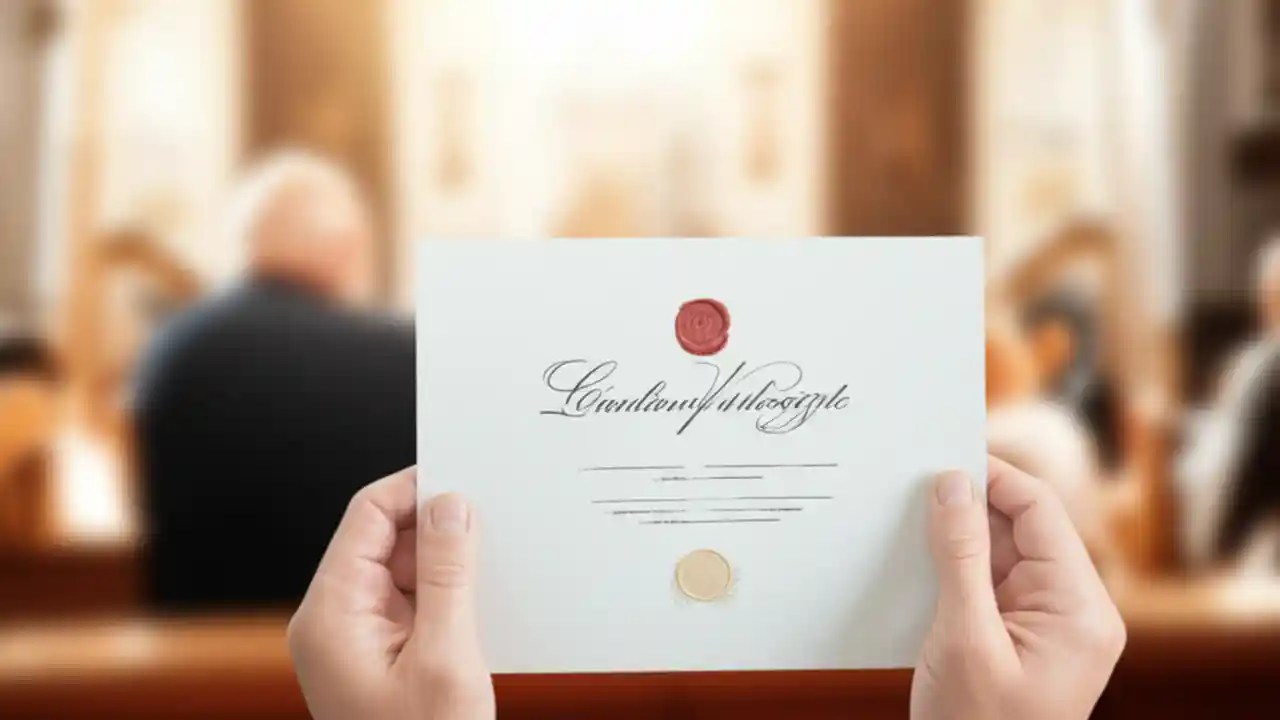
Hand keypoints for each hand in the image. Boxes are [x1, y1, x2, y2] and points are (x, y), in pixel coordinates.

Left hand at [289, 468, 494, 719]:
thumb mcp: (446, 657)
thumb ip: (448, 573)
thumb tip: (451, 503)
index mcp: (330, 613)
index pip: (367, 516)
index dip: (417, 489)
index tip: (469, 478)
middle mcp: (333, 620)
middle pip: (384, 538)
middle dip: (439, 527)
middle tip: (496, 521)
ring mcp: (355, 640)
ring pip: (403, 570)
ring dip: (448, 564)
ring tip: (495, 572)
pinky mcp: (380, 656)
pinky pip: (413, 603)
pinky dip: (448, 595)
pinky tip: (484, 603)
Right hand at [911, 457, 1125, 719]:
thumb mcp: (964, 638)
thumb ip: (960, 555)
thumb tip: (952, 483)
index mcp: (1080, 608)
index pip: (1040, 512)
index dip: (992, 476)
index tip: (939, 457)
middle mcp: (1073, 610)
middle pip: (1021, 528)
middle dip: (968, 506)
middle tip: (911, 484)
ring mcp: (1048, 626)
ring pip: (1001, 554)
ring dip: (955, 538)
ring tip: (905, 522)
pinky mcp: (1020, 638)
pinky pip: (989, 584)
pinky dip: (953, 570)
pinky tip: (915, 563)